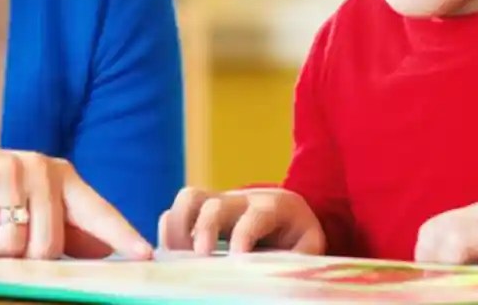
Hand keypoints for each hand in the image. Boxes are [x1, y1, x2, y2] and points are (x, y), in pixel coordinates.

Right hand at [0, 139, 152, 260]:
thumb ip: (63, 228)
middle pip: (49, 244)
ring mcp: (6, 168)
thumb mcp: (24, 209)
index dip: (121, 235)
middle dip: (22, 255)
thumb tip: (103, 251)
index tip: (146, 256)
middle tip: (0, 236)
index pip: (96, 211)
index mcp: (59, 176)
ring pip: (14, 245)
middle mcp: (38, 167)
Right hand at [158, 187, 324, 254]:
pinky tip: (170, 258)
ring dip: (178, 226)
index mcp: (273, 207)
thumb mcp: (308, 247)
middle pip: (215, 203)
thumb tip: (282, 279)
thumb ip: (298, 259)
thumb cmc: (297, 236)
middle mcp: (241, 200)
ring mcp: (217, 202)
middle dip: (205, 228)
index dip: (244, 233)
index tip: (236, 257)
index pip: (256, 215)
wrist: (286, 213)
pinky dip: (169, 232)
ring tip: (175, 257)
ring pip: (189, 198)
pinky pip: (176, 211)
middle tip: (200, 256)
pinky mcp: (200, 211)